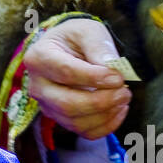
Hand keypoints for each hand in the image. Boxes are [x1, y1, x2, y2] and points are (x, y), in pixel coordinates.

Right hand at [22, 18, 132, 139]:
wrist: (67, 49)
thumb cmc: (76, 38)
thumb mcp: (88, 31)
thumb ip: (98, 46)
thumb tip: (112, 68)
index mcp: (39, 58)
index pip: (66, 73)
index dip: (95, 78)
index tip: (118, 77)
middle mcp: (37, 86)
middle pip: (68, 104)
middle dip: (101, 101)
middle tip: (124, 91)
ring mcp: (47, 106)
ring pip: (76, 122)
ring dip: (106, 114)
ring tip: (124, 98)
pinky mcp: (60, 119)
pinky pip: (84, 132)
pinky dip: (106, 126)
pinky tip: (118, 110)